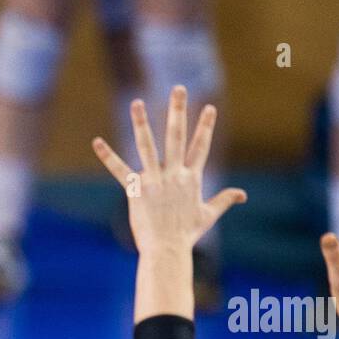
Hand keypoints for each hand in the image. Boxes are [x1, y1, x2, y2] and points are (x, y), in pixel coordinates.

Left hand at [94, 87, 246, 259]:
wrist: (168, 250)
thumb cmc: (187, 234)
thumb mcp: (208, 215)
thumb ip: (224, 200)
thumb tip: (242, 195)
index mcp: (192, 178)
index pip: (200, 146)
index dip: (205, 127)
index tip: (209, 108)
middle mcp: (174, 175)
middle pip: (177, 136)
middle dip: (178, 111)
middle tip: (178, 89)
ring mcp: (154, 181)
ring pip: (147, 146)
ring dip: (142, 123)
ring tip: (137, 103)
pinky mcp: (135, 190)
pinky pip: (119, 170)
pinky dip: (107, 157)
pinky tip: (96, 143)